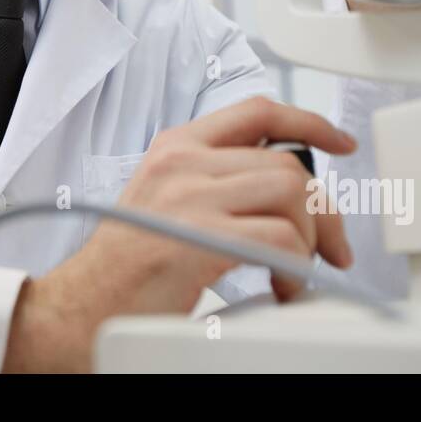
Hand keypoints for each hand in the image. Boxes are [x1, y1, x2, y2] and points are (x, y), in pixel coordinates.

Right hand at [2, 96, 355, 371]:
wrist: (79, 308)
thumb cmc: (123, 268)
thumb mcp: (166, 202)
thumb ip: (216, 183)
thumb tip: (286, 191)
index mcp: (175, 147)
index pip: (257, 112)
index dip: (309, 122)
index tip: (340, 142)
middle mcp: (182, 161)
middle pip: (287, 164)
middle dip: (322, 212)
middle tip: (327, 249)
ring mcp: (189, 195)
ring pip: (292, 194)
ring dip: (308, 241)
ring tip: (292, 272)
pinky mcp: (199, 236)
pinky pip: (281, 238)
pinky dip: (296, 268)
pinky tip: (280, 286)